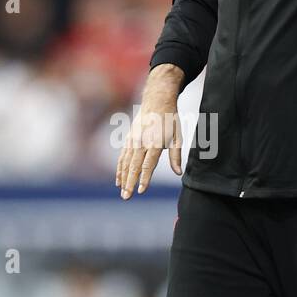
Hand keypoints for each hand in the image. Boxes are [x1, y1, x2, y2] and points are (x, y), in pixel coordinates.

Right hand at [117, 64, 183, 198]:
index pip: (148, 165)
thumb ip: (176, 156)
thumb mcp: (177, 136)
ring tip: (122, 192)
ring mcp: (133, 140)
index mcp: (155, 142)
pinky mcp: (128, 139)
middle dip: (129, 182)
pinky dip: (119, 169)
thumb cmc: (170, 120)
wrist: (156, 100)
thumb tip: (178, 173)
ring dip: (123, 178)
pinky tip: (118, 179)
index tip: (141, 191)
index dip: (144, 179)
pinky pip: (122, 157)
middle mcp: (141, 142)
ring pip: (126, 163)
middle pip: (134, 166)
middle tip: (126, 197)